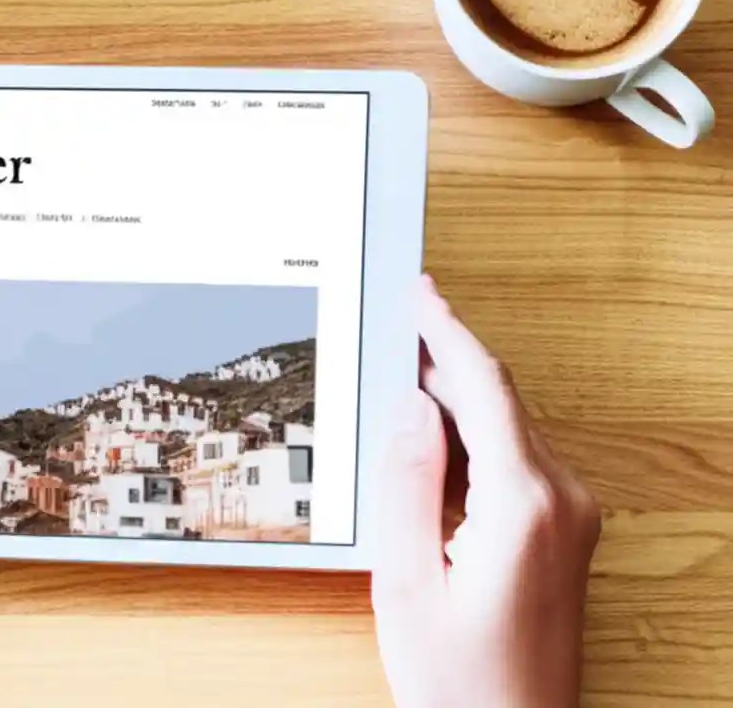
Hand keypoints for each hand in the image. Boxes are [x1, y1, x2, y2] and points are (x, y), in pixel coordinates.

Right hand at [372, 278, 601, 707]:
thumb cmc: (460, 680)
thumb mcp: (406, 582)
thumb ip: (407, 485)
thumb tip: (412, 408)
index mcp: (522, 506)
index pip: (485, 388)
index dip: (446, 332)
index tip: (420, 295)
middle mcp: (561, 502)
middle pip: (499, 400)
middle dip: (445, 361)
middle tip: (394, 334)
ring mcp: (570, 517)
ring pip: (508, 427)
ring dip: (456, 401)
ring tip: (399, 386)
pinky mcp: (565, 532)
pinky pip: (517, 459)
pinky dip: (474, 438)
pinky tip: (434, 444)